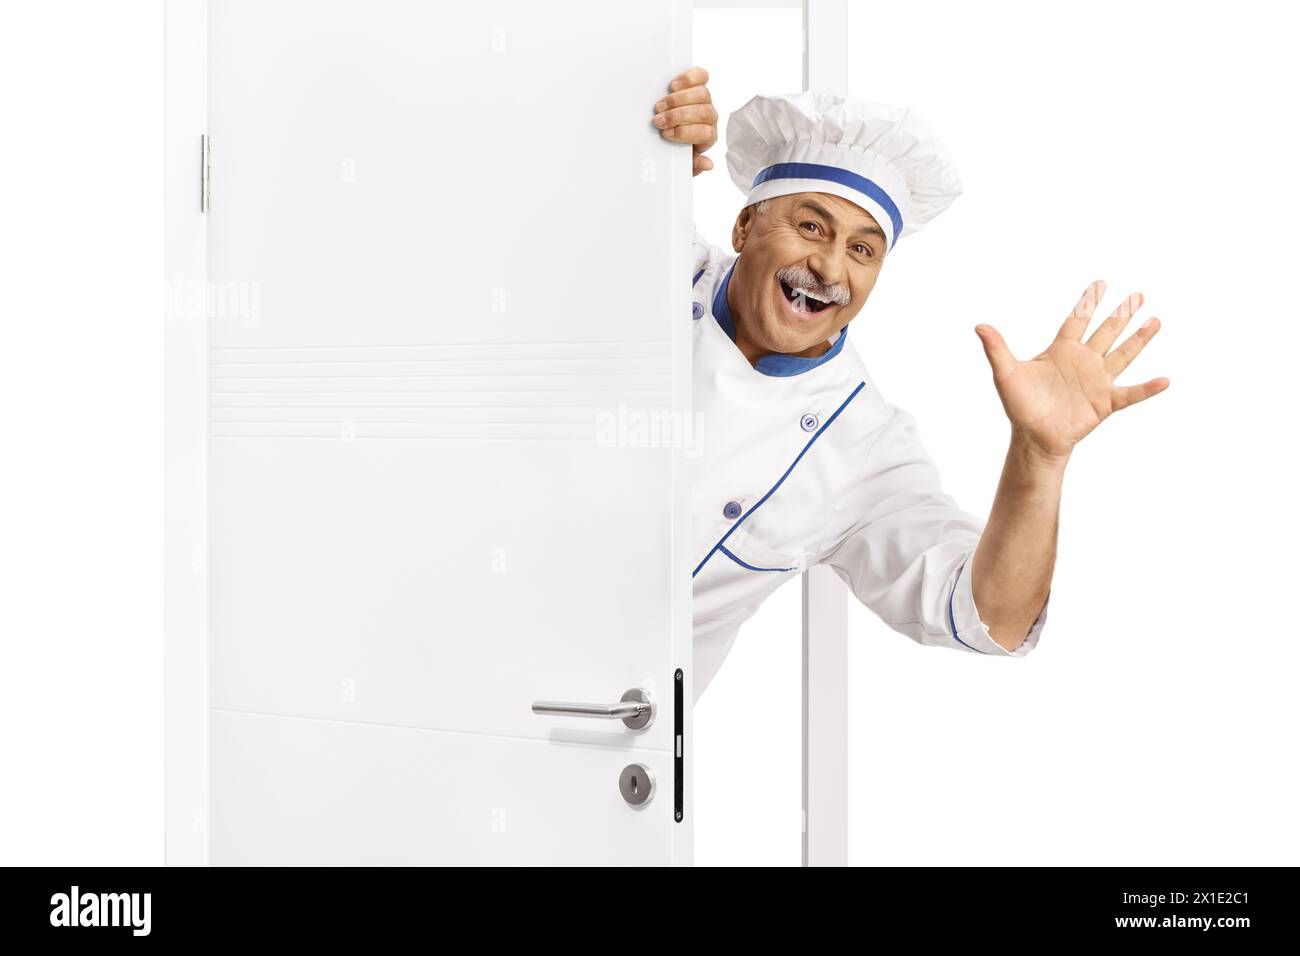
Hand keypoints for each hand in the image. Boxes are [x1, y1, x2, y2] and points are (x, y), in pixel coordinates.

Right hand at [653, 66, 717, 175]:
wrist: (671, 135)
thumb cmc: (675, 148)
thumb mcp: (682, 163)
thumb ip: (693, 166)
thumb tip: (707, 164)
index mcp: (707, 137)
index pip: (704, 133)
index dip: (684, 133)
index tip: (665, 134)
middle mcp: (709, 118)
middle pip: (703, 112)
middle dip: (677, 116)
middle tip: (658, 120)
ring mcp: (705, 100)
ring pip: (702, 94)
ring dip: (677, 99)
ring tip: (660, 105)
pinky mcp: (699, 85)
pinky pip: (701, 76)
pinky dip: (688, 78)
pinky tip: (673, 85)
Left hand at [974, 280, 1168, 464]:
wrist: (1033, 437)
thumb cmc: (1020, 405)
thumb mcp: (1006, 375)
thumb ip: (996, 349)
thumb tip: (979, 326)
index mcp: (1061, 351)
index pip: (1077, 320)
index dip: (1088, 303)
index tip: (1101, 284)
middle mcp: (1083, 361)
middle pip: (1106, 332)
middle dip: (1122, 314)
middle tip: (1138, 295)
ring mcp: (1097, 381)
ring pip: (1123, 355)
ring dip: (1139, 339)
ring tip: (1156, 321)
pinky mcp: (1105, 402)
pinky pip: (1130, 394)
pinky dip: (1147, 388)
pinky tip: (1164, 380)